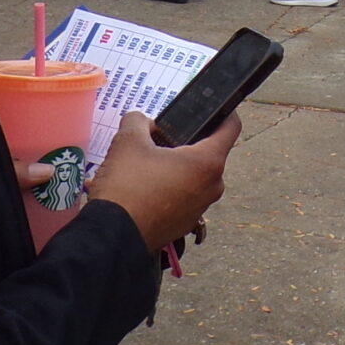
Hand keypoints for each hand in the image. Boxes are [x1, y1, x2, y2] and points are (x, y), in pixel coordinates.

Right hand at [86, 111, 239, 254]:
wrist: (113, 236)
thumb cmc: (127, 186)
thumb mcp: (128, 142)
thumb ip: (138, 121)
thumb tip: (142, 121)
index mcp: (207, 162)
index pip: (231, 127)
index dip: (223, 113)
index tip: (210, 109)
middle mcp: (212, 186)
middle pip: (209, 153)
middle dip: (187, 143)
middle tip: (161, 137)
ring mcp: (200, 208)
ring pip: (195, 177)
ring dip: (177, 167)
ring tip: (147, 163)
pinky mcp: (185, 224)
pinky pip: (184, 197)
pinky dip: (170, 188)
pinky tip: (145, 186)